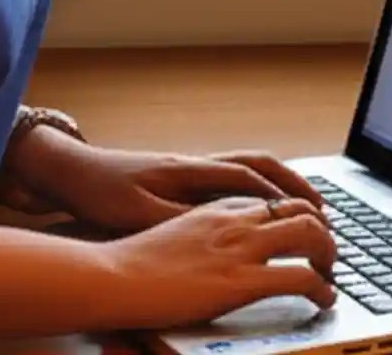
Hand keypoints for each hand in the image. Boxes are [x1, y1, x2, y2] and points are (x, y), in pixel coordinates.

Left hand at [4, 126, 322, 232]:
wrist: (68, 170)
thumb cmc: (100, 191)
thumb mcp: (138, 213)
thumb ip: (181, 221)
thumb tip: (222, 227)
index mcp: (190, 171)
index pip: (249, 177)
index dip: (283, 197)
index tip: (310, 216)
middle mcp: (197, 164)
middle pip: (259, 165)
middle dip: (295, 184)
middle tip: (323, 208)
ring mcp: (190, 169)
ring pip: (248, 169)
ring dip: (279, 184)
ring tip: (304, 205)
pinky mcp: (181, 178)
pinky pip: (232, 177)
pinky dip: (256, 189)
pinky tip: (261, 208)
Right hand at [102, 197, 336, 328]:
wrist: (109, 276)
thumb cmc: (129, 263)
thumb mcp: (172, 233)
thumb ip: (201, 235)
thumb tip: (213, 251)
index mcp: (218, 208)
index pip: (275, 200)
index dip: (300, 216)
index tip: (309, 233)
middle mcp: (236, 220)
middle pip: (301, 209)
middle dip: (323, 231)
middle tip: (327, 255)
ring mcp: (240, 247)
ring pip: (311, 234)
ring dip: (329, 256)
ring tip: (330, 276)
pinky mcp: (241, 280)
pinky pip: (300, 278)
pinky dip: (321, 288)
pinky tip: (324, 300)